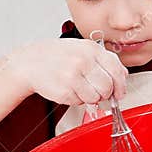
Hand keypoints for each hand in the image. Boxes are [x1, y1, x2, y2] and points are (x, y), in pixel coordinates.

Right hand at [4, 38, 127, 105]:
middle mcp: (83, 61)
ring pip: (95, 97)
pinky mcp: (64, 91)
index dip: (120, 85)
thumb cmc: (55, 56)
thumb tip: (123, 75)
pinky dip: (76, 100)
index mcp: (91, 49)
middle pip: (108, 87)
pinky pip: (80, 102)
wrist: (29, 63)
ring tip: (78, 88)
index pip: (116, 70)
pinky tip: (68, 89)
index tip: (119, 92)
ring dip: (90, 97)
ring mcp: (73, 76)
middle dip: (104, 94)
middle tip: (96, 91)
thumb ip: (104, 60)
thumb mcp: (81, 49)